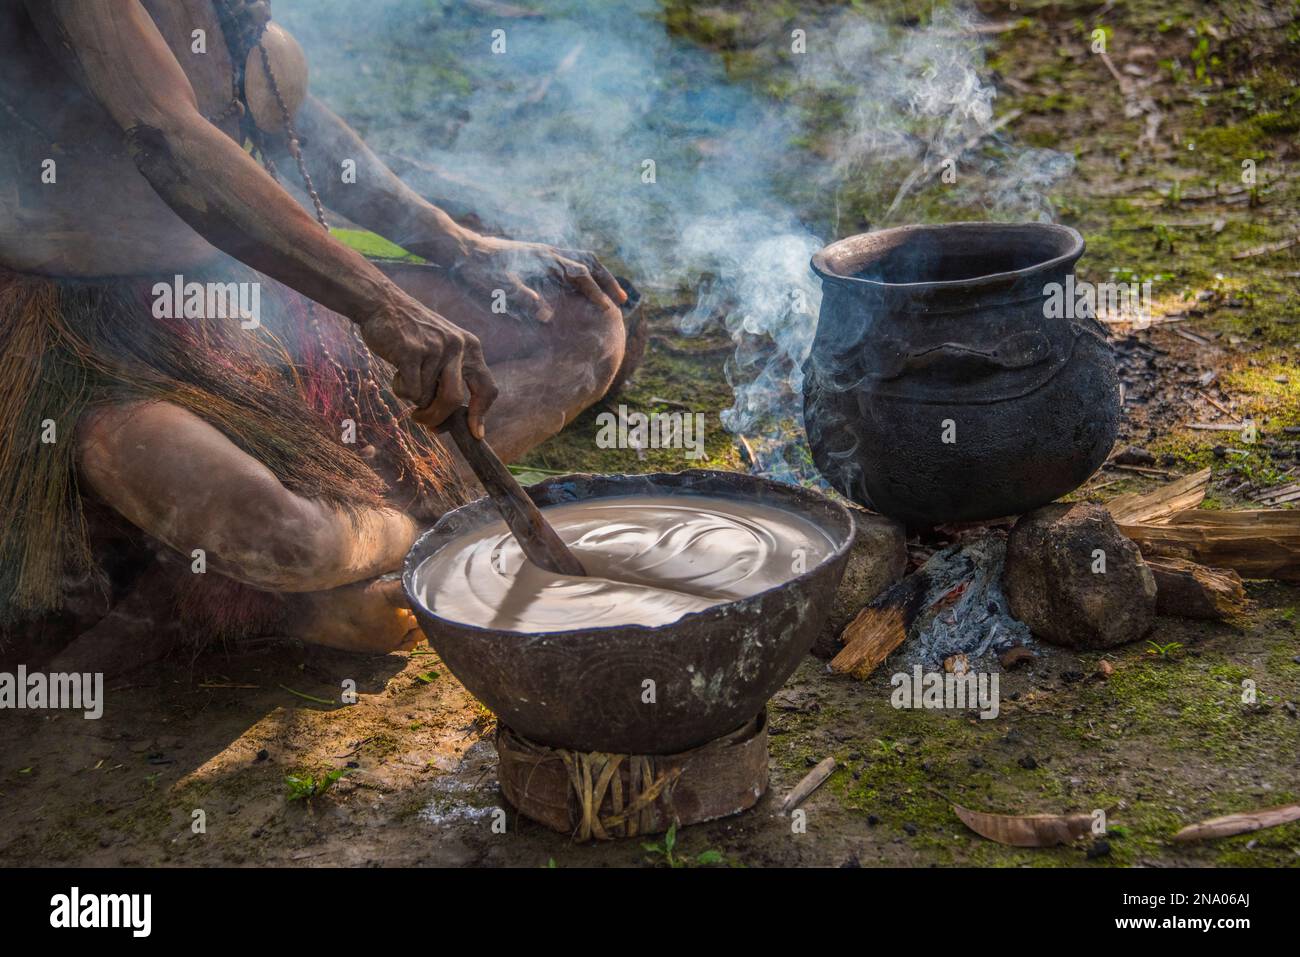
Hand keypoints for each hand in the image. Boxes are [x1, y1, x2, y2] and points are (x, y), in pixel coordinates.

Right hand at [357, 291, 496, 435]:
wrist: (382, 303)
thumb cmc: (411, 333)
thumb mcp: (442, 348)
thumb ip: (449, 378)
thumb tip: (447, 422)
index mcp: (470, 348)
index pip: (487, 388)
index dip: (481, 414)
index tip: (475, 433)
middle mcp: (458, 347)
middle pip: (453, 401)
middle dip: (437, 418)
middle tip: (422, 420)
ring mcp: (435, 348)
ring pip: (426, 397)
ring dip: (412, 397)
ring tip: (404, 376)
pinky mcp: (412, 352)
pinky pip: (409, 390)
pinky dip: (400, 389)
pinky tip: (396, 371)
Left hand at [450, 235, 626, 322]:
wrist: (462, 249)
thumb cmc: (478, 271)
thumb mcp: (498, 288)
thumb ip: (523, 299)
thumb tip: (547, 316)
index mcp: (544, 260)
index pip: (579, 275)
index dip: (596, 292)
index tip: (609, 309)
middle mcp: (548, 252)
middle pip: (588, 262)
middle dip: (608, 281)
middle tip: (622, 300)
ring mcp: (544, 252)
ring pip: (581, 258)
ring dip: (599, 275)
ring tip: (610, 292)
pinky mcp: (538, 255)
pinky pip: (570, 260)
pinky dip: (585, 271)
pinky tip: (584, 286)